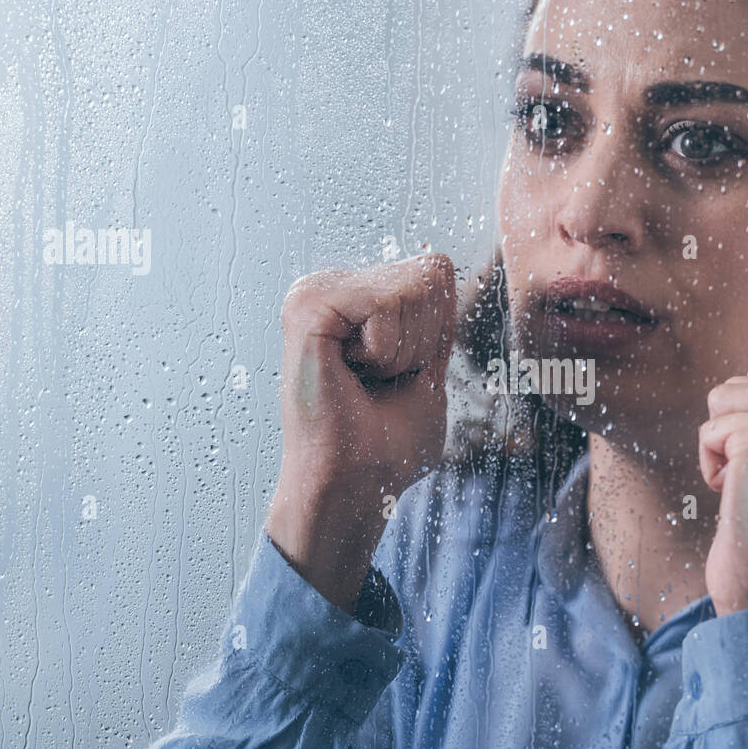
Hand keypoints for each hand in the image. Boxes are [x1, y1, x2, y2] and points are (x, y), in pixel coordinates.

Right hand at [265, 253, 456, 609]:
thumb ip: (434, 314)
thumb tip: (440, 264)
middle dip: (423, 339)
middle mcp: (327, 284)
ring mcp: (313, 291)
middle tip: (378, 382)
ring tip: (362, 381)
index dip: (436, 331)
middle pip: (430, 273)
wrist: (356, 484)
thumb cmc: (386, 441)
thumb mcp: (426, 364)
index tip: (397, 375)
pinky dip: (386, 352)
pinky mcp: (307, 306)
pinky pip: (386, 305)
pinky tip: (349, 375)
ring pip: (412, 288)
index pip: (435, 271)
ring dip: (403, 350)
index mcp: (351, 297)